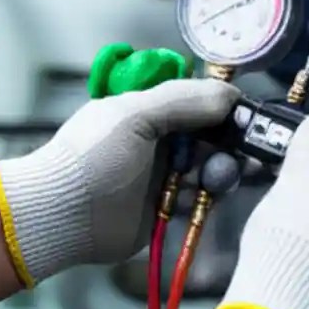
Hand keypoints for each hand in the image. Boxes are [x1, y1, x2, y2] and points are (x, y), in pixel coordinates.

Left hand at [0, 78, 240, 284]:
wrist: (63, 215)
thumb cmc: (93, 157)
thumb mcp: (135, 115)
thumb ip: (184, 100)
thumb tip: (231, 93)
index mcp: (149, 109)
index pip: (198, 99)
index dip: (224, 105)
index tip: (245, 114)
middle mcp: (159, 139)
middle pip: (211, 133)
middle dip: (230, 139)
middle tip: (243, 149)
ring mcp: (164, 174)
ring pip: (211, 166)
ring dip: (221, 168)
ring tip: (214, 177)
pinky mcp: (166, 208)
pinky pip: (201, 197)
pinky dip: (210, 194)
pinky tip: (205, 194)